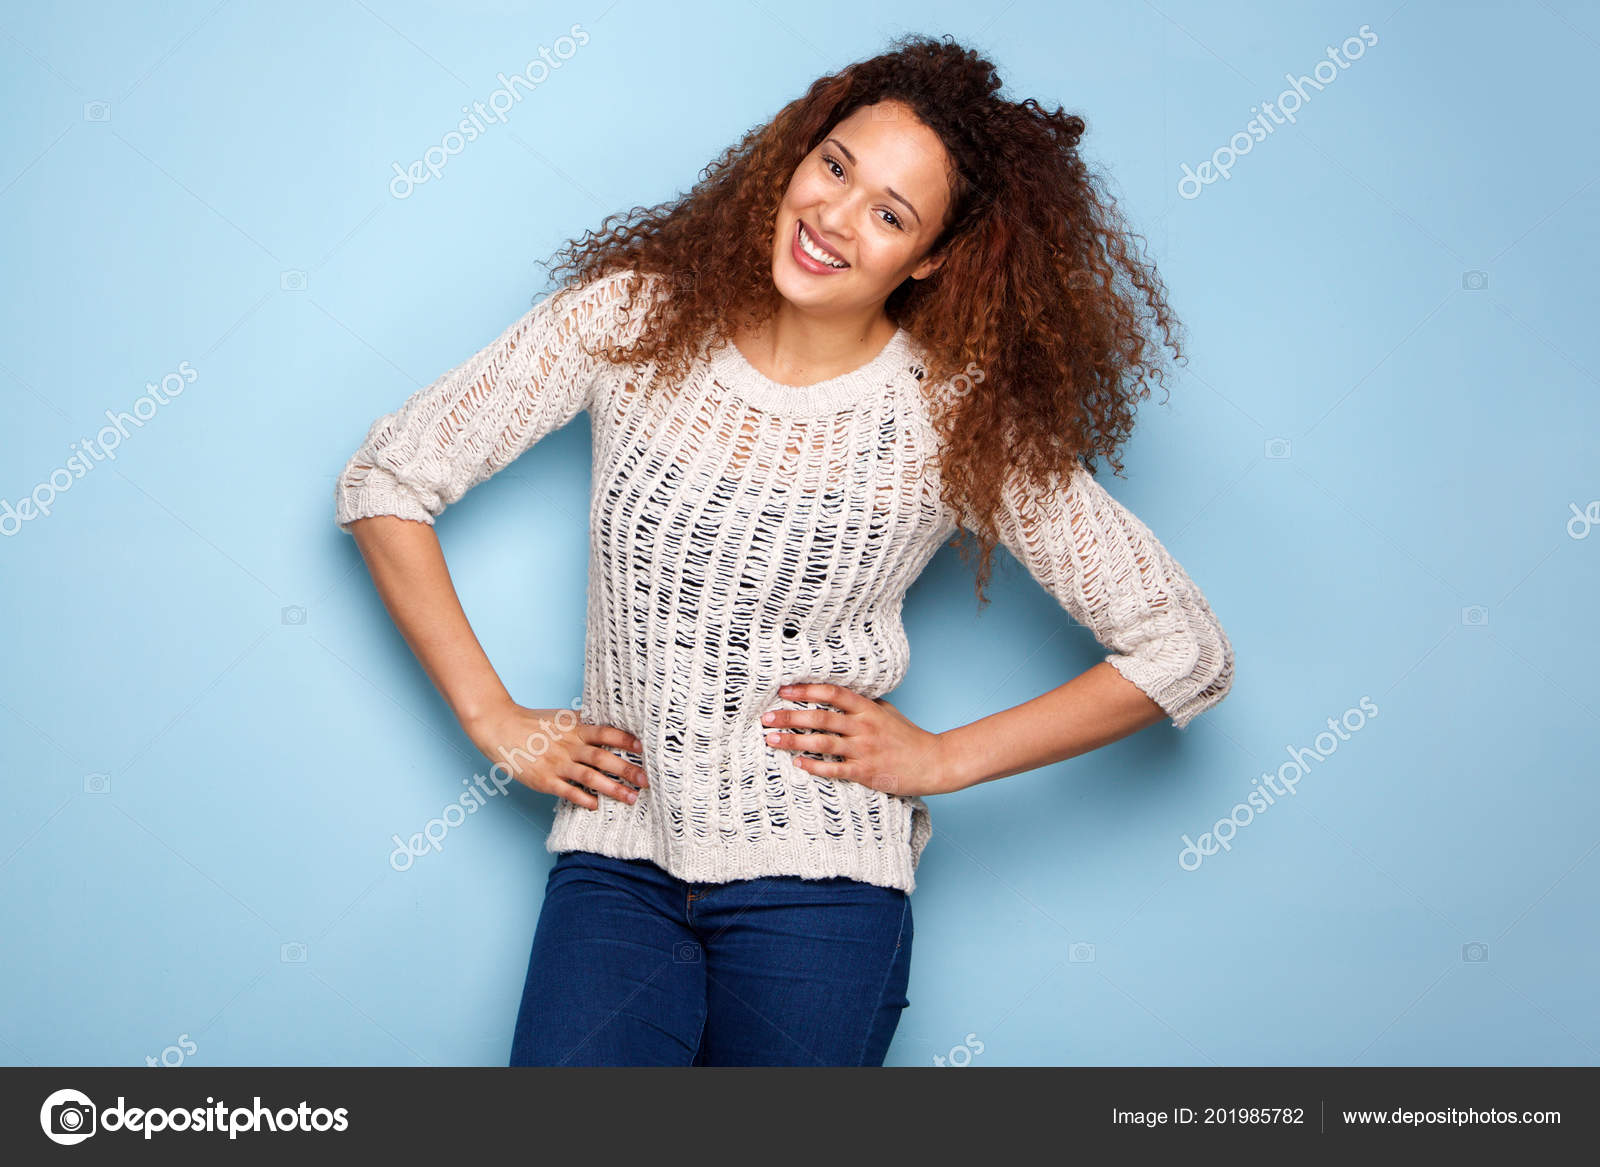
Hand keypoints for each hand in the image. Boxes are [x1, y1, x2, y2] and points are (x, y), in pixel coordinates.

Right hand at [463, 703, 646, 809]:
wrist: (500, 728)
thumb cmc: (533, 723)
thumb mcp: (561, 718)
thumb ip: (584, 723)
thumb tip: (610, 723)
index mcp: (574, 729)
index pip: (605, 733)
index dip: (625, 740)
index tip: (643, 748)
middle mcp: (569, 746)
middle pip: (603, 758)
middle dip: (627, 770)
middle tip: (647, 780)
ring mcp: (556, 764)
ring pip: (589, 777)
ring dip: (612, 789)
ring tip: (631, 798)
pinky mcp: (544, 780)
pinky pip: (567, 791)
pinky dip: (583, 799)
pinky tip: (596, 806)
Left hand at [760, 683, 964, 797]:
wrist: (933, 762)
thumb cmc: (908, 737)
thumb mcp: (887, 712)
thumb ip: (862, 705)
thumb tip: (837, 697)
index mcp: (868, 709)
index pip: (832, 693)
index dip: (806, 690)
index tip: (783, 690)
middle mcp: (864, 727)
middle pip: (820, 718)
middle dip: (790, 716)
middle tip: (765, 717)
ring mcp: (864, 750)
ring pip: (822, 743)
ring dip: (793, 741)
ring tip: (771, 739)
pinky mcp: (865, 772)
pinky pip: (834, 769)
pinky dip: (814, 766)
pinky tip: (797, 763)